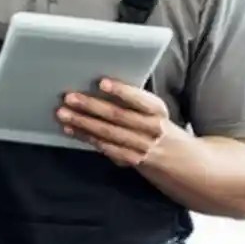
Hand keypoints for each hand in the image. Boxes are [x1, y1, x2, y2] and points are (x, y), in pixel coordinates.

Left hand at [55, 78, 175, 166]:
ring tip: (63, 113)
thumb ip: (133, 102)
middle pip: (118, 116)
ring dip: (83, 123)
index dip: (121, 91)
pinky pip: (105, 147)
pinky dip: (86, 137)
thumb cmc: (158, 127)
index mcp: (158, 110)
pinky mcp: (132, 160)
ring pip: (108, 133)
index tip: (102, 82)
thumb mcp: (155, 111)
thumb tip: (99, 86)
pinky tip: (71, 130)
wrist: (181, 161)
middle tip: (69, 97)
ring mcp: (142, 146)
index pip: (139, 99)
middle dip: (91, 106)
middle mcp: (152, 128)